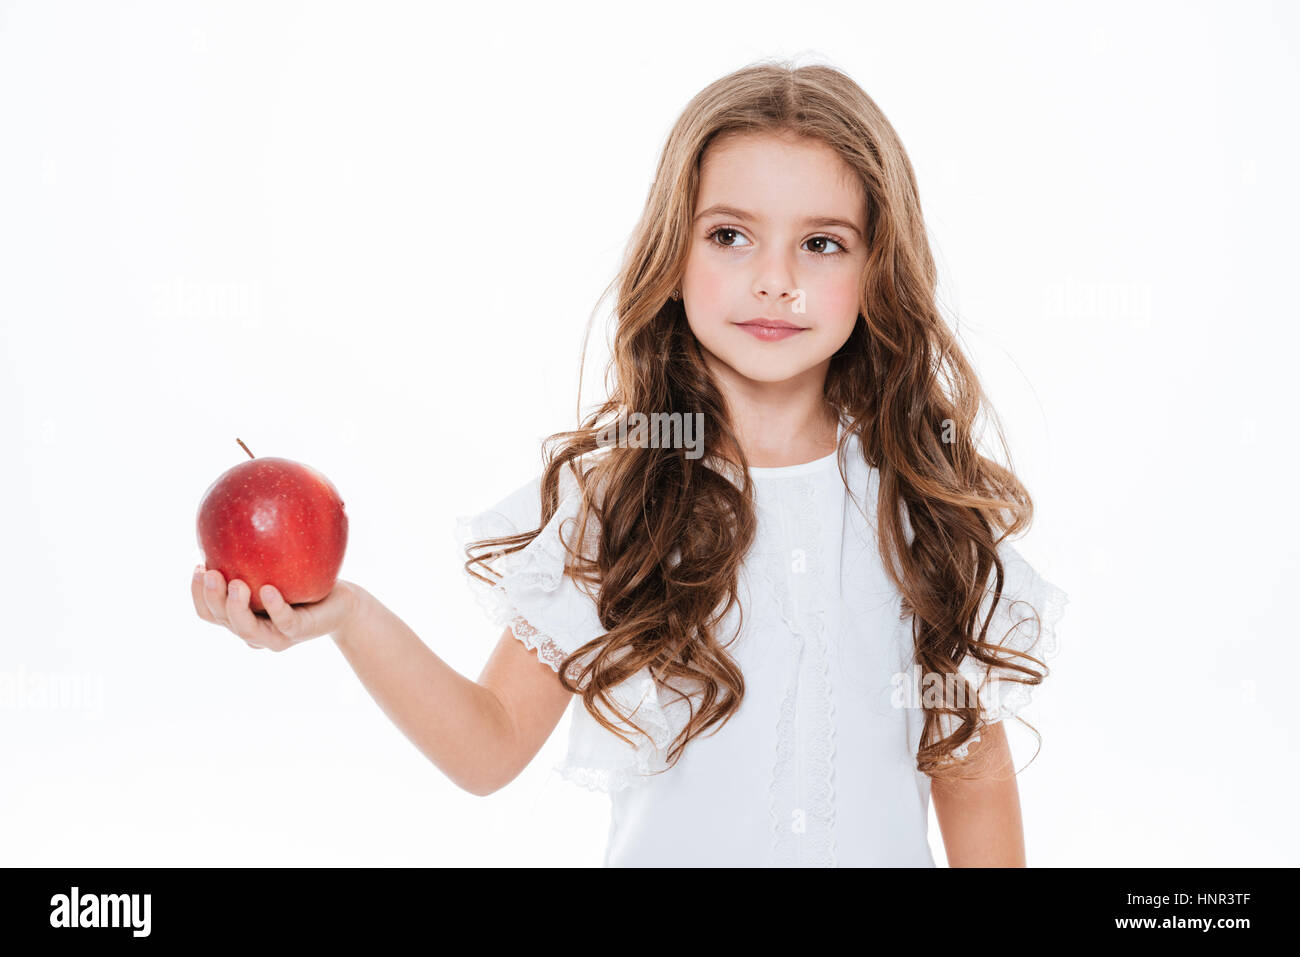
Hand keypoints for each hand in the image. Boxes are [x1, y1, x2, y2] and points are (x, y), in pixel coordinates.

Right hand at [191, 564, 365, 651]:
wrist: (343, 603)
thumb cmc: (305, 580)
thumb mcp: (278, 562)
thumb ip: (255, 549)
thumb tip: (235, 506)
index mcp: (242, 616)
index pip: (209, 612)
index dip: (198, 594)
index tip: (197, 565)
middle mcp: (254, 631)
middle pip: (221, 620)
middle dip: (211, 598)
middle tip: (209, 572)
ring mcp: (276, 636)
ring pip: (246, 629)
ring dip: (235, 607)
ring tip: (234, 583)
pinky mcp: (300, 632)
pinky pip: (284, 621)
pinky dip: (274, 607)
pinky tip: (268, 589)